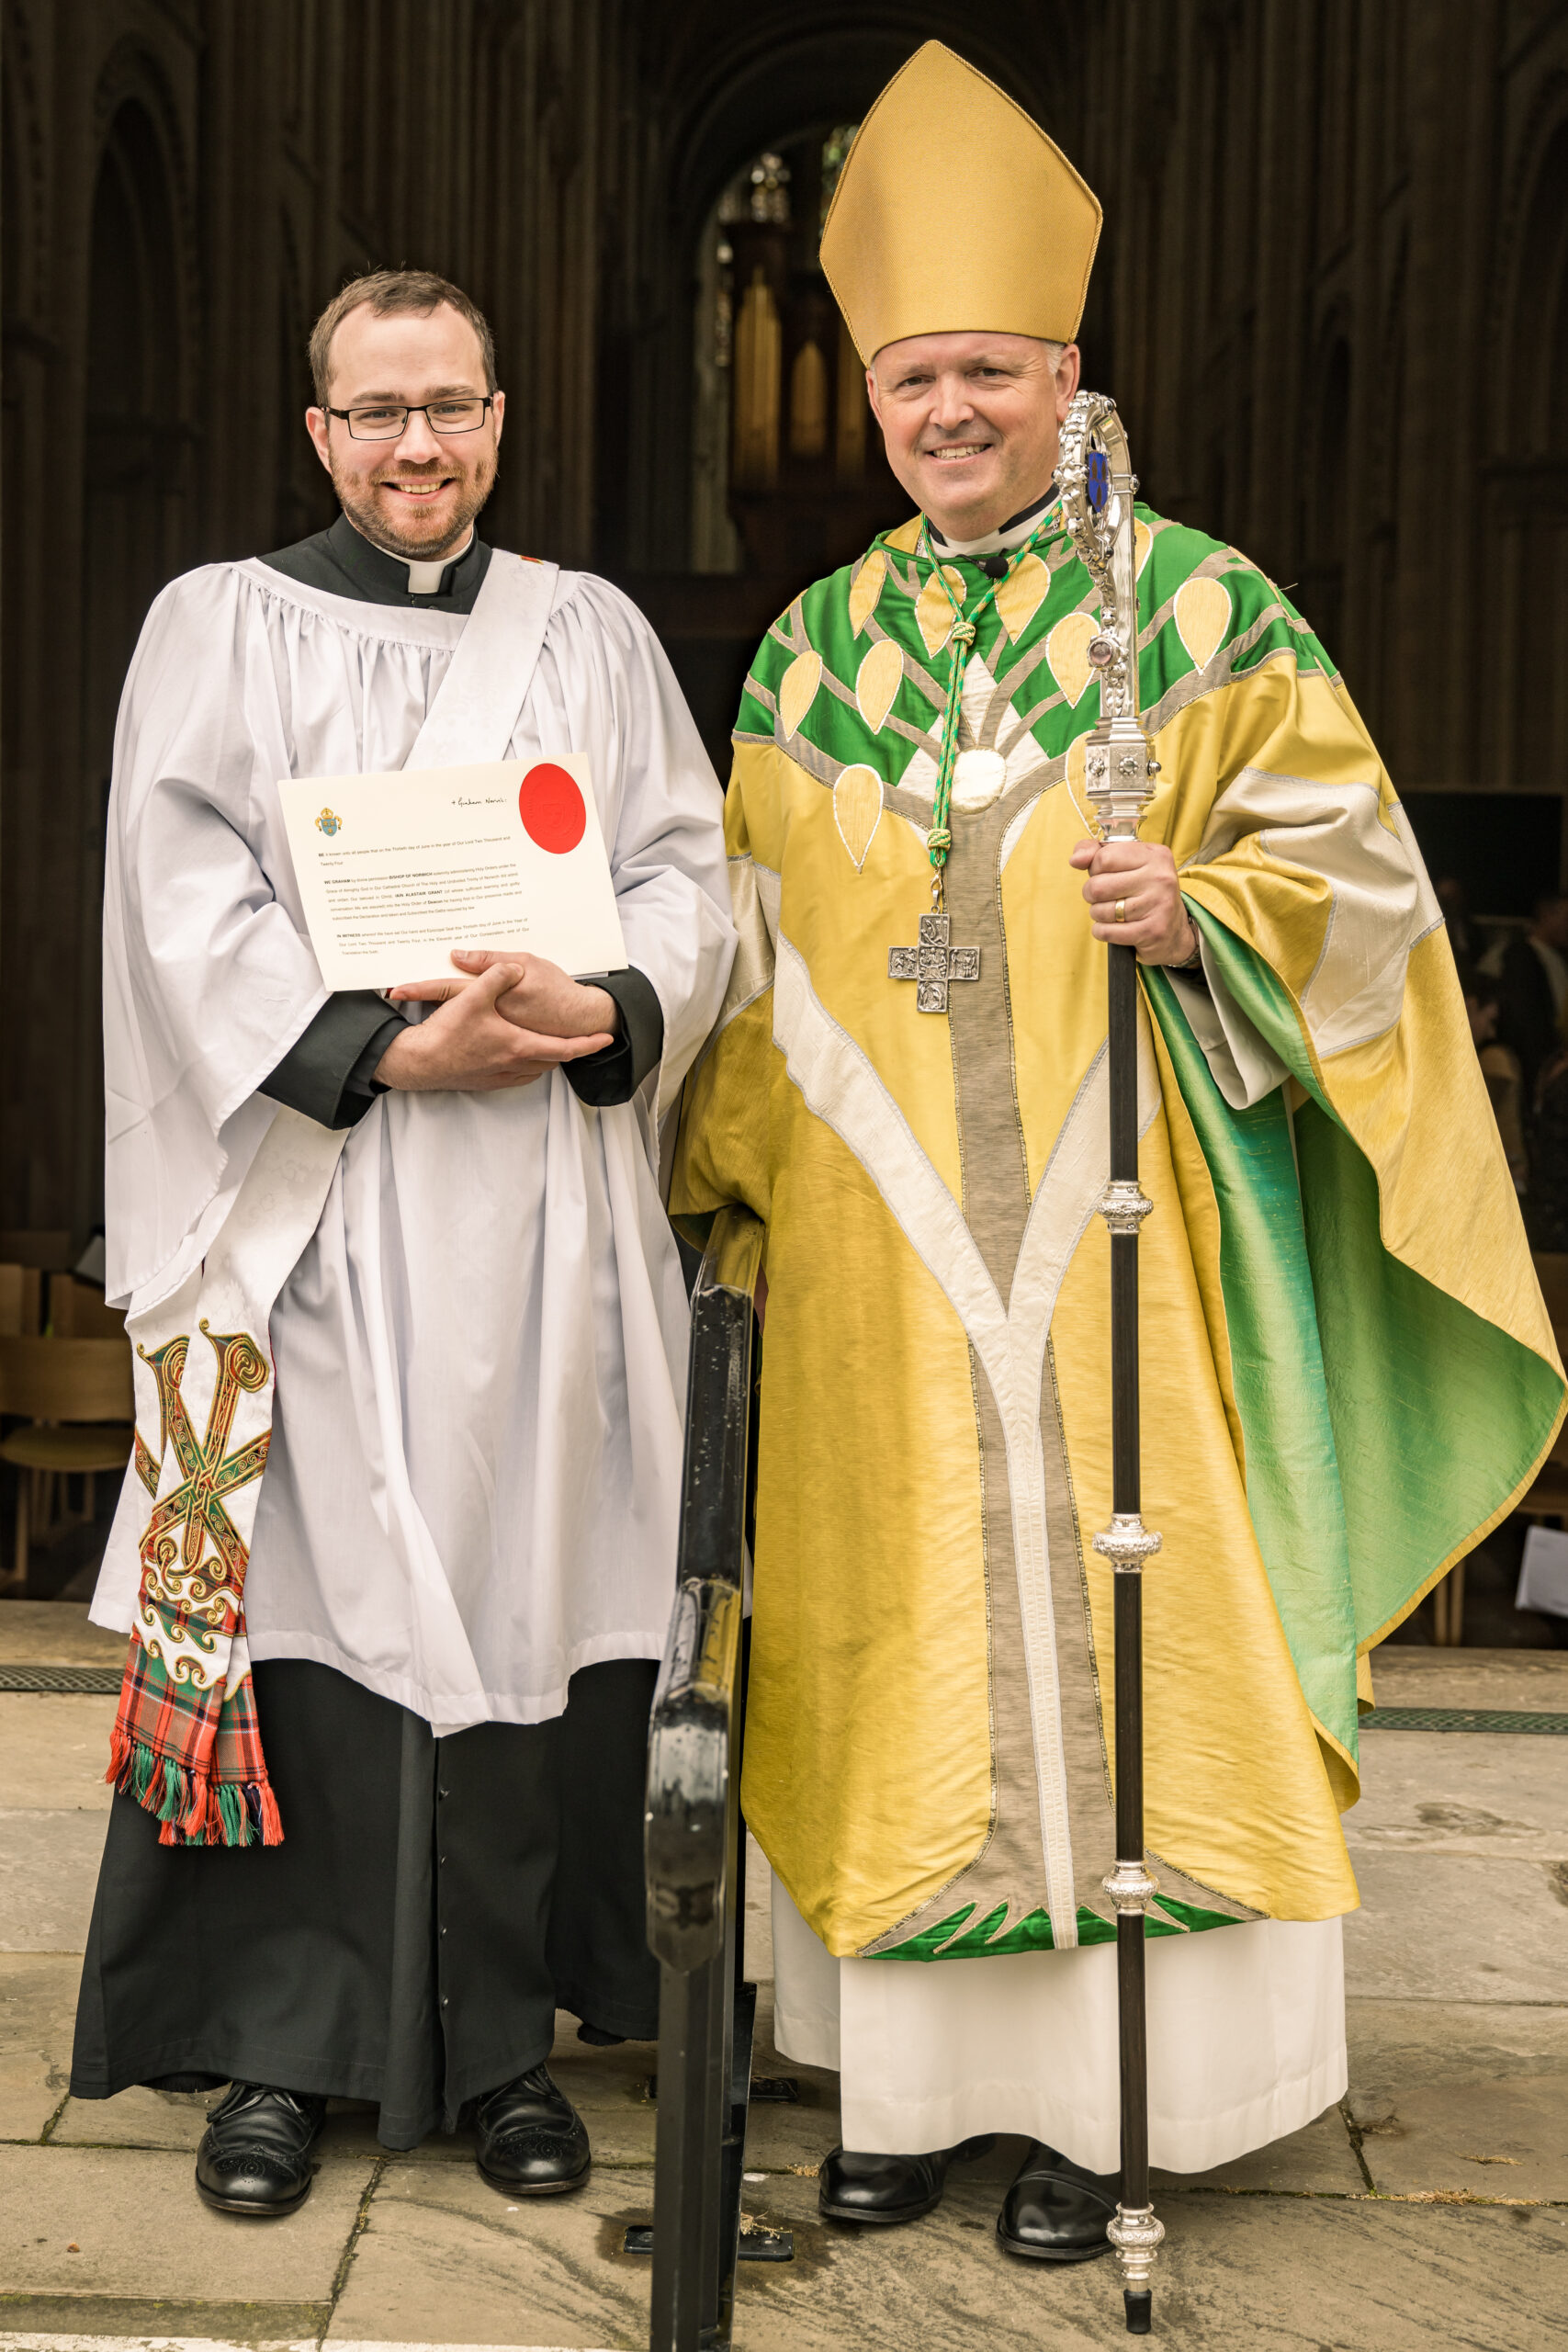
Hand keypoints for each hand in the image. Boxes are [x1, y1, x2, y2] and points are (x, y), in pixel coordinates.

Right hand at [375, 960, 613, 1092]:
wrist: (420, 1063)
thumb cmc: (447, 1034)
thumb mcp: (473, 997)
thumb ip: (497, 976)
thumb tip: (513, 966)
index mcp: (520, 1046)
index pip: (566, 1049)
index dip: (589, 1045)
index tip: (607, 1040)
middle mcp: (515, 1066)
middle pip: (553, 1061)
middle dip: (569, 1050)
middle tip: (582, 1040)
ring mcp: (501, 1077)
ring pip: (536, 1070)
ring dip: (548, 1058)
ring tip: (554, 1045)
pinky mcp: (486, 1082)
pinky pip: (518, 1076)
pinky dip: (528, 1066)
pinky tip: (520, 1055)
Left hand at [1069, 837, 1197, 965]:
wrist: (1174, 931)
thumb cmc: (1143, 892)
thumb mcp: (1125, 863)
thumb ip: (1095, 852)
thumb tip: (1075, 860)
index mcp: (1155, 855)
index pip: (1104, 857)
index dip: (1095, 869)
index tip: (1105, 875)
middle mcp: (1160, 877)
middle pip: (1098, 886)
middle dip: (1092, 894)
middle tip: (1106, 897)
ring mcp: (1158, 904)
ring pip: (1100, 910)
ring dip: (1098, 914)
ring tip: (1114, 913)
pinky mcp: (1152, 931)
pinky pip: (1106, 931)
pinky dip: (1102, 931)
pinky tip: (1116, 928)